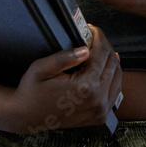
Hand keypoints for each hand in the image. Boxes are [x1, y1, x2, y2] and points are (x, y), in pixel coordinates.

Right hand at [6, 26, 121, 133]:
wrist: (27, 118)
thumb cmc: (32, 92)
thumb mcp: (41, 68)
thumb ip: (64, 57)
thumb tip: (85, 49)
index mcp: (85, 87)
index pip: (102, 53)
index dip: (98, 36)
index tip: (92, 28)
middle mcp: (97, 100)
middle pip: (112, 64)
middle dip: (105, 46)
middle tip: (95, 37)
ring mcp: (100, 110)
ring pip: (117, 77)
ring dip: (111, 60)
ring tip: (100, 49)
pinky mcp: (100, 116)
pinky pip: (115, 92)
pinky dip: (113, 77)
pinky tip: (105, 68)